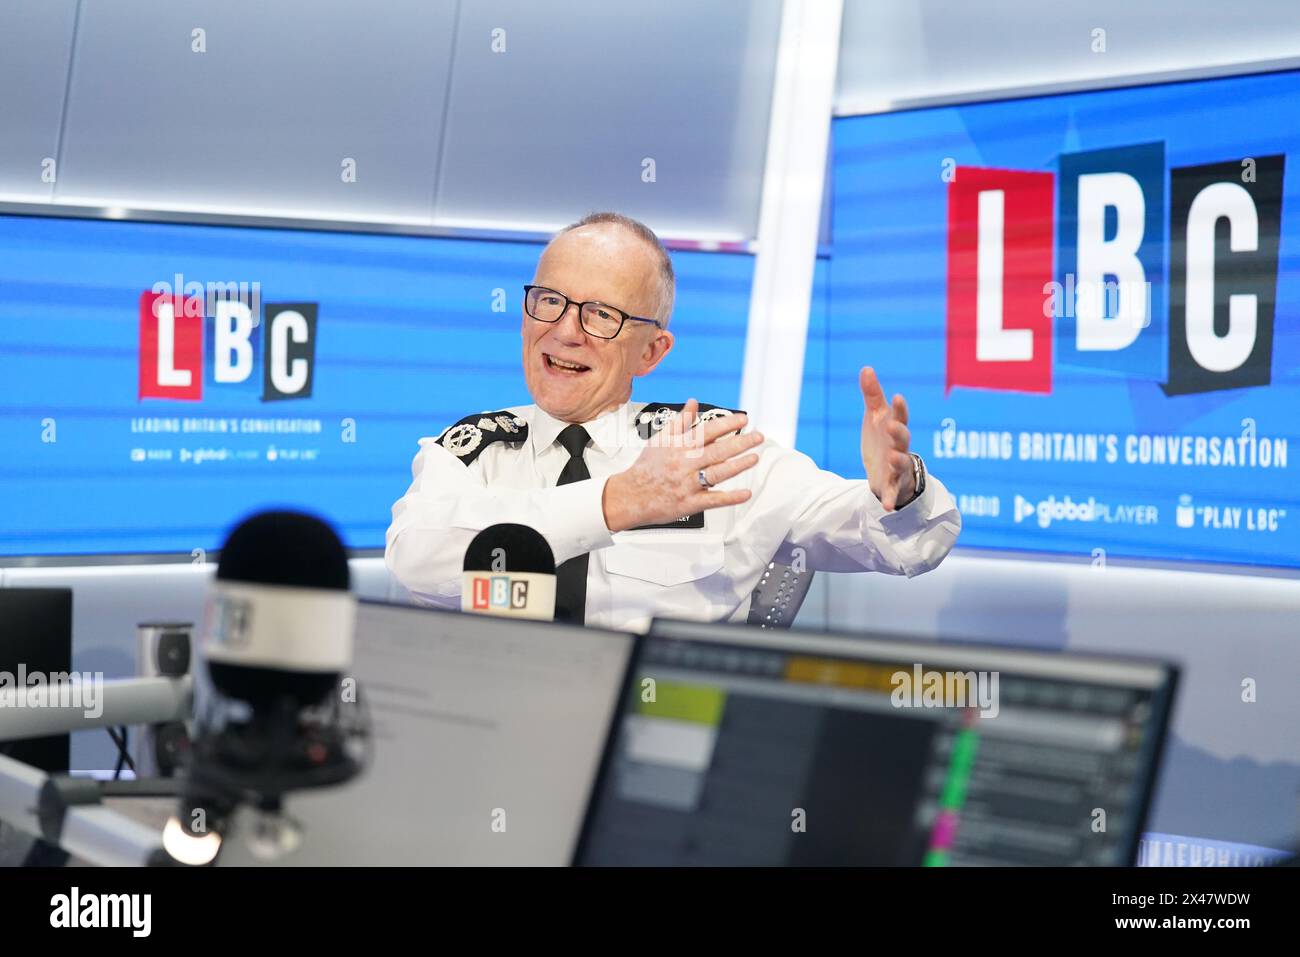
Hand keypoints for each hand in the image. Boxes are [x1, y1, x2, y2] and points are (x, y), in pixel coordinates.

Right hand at [603, 399, 763, 531]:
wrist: (630, 495)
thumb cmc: (646, 468)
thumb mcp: (660, 439)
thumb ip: (680, 421)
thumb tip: (693, 402)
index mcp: (679, 446)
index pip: (707, 431)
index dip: (727, 424)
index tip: (743, 420)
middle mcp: (684, 463)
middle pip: (717, 450)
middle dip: (740, 442)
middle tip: (758, 437)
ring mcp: (688, 484)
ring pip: (717, 472)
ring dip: (738, 465)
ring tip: (754, 458)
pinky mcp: (690, 503)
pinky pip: (713, 500)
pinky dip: (730, 497)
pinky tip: (745, 493)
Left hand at [859, 366, 914, 510]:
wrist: (885, 470)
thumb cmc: (882, 439)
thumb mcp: (875, 417)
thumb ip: (872, 395)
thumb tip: (867, 368)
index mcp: (894, 429)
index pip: (899, 417)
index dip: (899, 408)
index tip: (897, 397)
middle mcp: (900, 448)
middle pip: (903, 439)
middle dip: (899, 432)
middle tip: (892, 425)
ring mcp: (898, 468)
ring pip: (901, 464)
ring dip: (898, 460)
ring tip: (892, 456)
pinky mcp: (892, 486)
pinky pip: (893, 494)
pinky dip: (890, 499)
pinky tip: (886, 506)